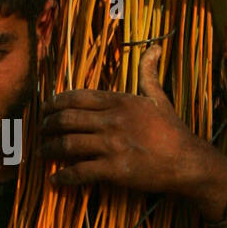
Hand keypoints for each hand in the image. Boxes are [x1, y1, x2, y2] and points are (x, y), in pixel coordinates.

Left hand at [39, 44, 206, 193]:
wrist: (186, 161)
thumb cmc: (172, 130)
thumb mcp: (158, 97)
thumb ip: (148, 73)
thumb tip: (154, 48)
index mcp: (118, 101)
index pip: (76, 97)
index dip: (55, 103)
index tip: (45, 108)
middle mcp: (111, 121)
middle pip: (66, 120)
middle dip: (47, 125)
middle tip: (40, 131)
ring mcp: (111, 146)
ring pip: (67, 145)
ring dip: (49, 149)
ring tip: (42, 152)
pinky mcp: (113, 170)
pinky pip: (79, 172)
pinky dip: (63, 176)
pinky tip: (55, 179)